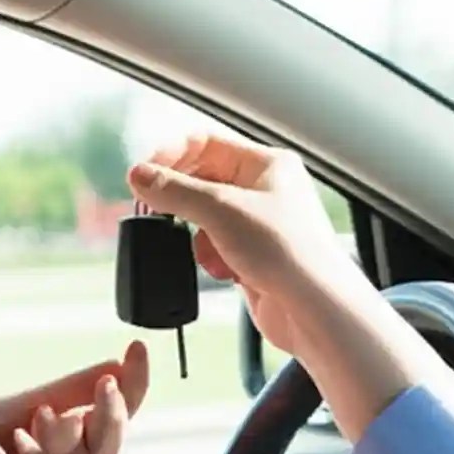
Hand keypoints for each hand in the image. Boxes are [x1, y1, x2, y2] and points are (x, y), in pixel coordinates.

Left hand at [0, 341, 148, 453]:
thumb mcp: (23, 404)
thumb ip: (71, 392)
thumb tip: (116, 364)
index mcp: (71, 443)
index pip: (116, 418)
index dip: (134, 385)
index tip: (138, 348)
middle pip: (108, 453)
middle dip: (110, 419)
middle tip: (104, 385)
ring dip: (55, 450)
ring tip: (28, 422)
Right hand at [129, 135, 447, 440]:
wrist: (314, 310)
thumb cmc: (290, 253)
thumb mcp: (221, 211)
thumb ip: (174, 191)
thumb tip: (139, 175)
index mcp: (268, 164)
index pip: (207, 143)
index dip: (171, 155)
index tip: (144, 174)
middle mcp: (266, 190)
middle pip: (202, 180)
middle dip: (180, 199)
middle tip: (154, 209)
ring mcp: (259, 226)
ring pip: (205, 218)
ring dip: (197, 234)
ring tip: (205, 247)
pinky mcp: (253, 258)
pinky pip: (214, 248)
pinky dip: (210, 257)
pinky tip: (222, 269)